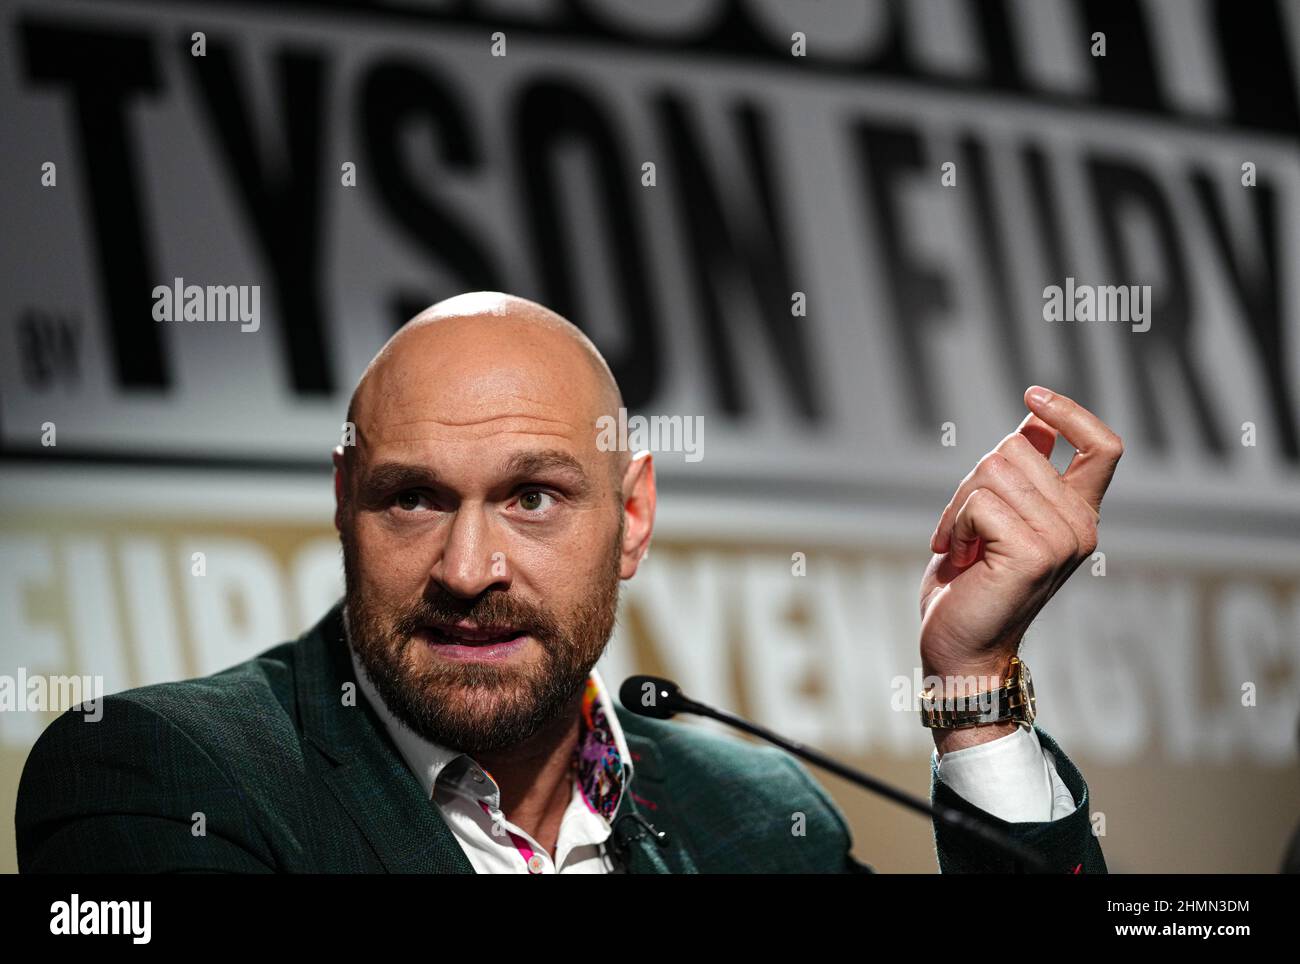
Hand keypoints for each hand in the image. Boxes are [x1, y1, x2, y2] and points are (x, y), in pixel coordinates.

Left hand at [919, 386, 1122, 753]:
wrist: (958, 651)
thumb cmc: (969, 588)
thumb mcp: (995, 519)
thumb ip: (1020, 475)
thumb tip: (1035, 422)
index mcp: (1078, 515)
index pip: (1103, 447)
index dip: (1071, 412)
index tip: (1033, 394)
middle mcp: (1080, 525)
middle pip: (1016, 449)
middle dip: (971, 483)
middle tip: (960, 529)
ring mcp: (1062, 540)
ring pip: (992, 471)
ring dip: (958, 507)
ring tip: (960, 547)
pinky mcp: (1033, 553)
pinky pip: (979, 504)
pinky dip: (953, 526)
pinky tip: (958, 558)